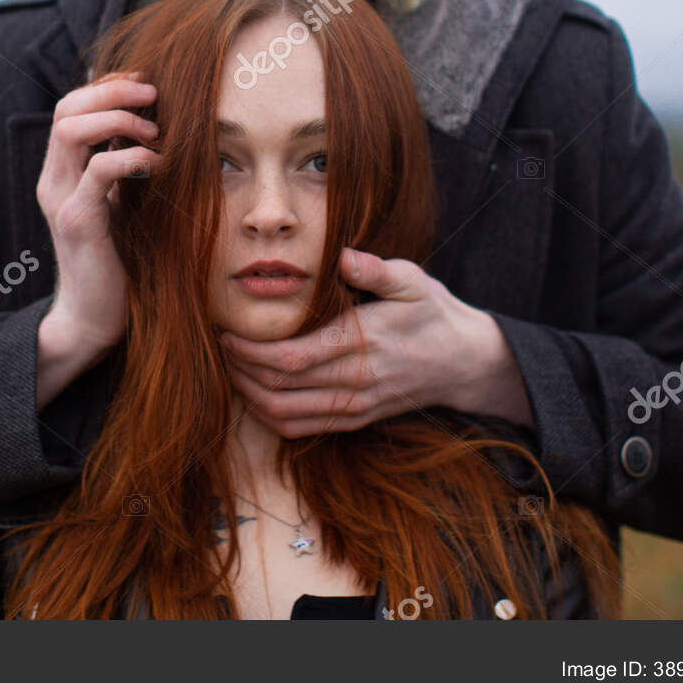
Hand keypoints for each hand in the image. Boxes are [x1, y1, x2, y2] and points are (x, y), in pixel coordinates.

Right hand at [35, 70, 160, 353]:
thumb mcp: (118, 205)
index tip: (144, 84)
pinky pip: (100, 170)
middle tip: (153, 95)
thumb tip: (153, 131)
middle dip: (111, 92)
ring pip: (72, 130)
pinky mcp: (78, 222)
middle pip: (65, 109)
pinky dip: (132, 157)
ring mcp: (61, 199)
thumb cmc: (116, 261)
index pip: (68, 108)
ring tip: (155, 132)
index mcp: (60, 173)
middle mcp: (53, 180)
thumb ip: (122, 171)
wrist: (93, 319)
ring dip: (119, 119)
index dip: (104, 87)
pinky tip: (158, 164)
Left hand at [220, 247, 531, 435]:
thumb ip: (375, 269)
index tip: (226, 331)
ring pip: (283, 413)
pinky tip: (254, 393)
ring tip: (229, 368)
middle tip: (217, 347)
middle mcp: (354, 381)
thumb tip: (341, 254)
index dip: (249, 351)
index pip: (290, 358)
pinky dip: (269, 415)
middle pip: (277, 387)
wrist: (464, 363)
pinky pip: (301, 428)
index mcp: (361, 343)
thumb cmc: (433, 314)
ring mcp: (354, 406)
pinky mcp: (355, 420)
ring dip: (248, 395)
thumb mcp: (413, 281)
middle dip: (239, 369)